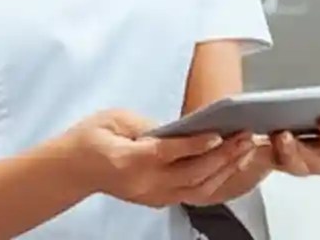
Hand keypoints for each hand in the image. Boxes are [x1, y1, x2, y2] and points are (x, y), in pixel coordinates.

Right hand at [62, 109, 256, 208]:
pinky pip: (193, 194)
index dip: (194, 145)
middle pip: (190, 173)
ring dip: (225, 169)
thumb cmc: (92, 139)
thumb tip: (181, 128)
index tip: (218, 135)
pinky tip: (232, 164)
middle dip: (222, 156)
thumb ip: (149, 125)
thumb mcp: (115, 119)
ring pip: (197, 189)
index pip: (167, 153)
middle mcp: (143, 183)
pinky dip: (216, 180)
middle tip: (245, 136)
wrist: (73, 170)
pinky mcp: (158, 200)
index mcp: (128, 160)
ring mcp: (151, 196)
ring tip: (246, 149)